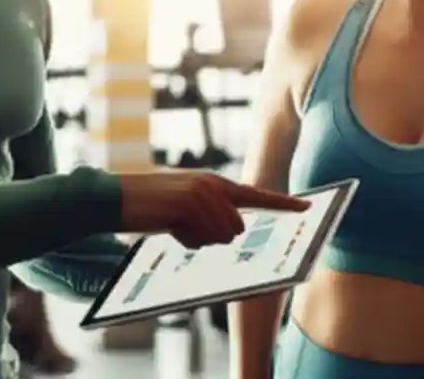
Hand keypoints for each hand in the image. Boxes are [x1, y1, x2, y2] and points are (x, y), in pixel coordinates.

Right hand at [117, 171, 308, 248]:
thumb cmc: (149, 208)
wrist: (116, 197)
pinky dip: (186, 240)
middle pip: (236, 229)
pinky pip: (204, 237)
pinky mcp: (189, 203)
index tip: (307, 208)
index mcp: (214, 183)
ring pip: (222, 236)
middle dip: (212, 237)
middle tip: (182, 227)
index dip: (282, 203)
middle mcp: (212, 184)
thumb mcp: (184, 208)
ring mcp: (202, 192)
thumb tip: (229, 234)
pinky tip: (168, 226)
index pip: (255, 195)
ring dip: (198, 240)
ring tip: (173, 224)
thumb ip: (210, 215)